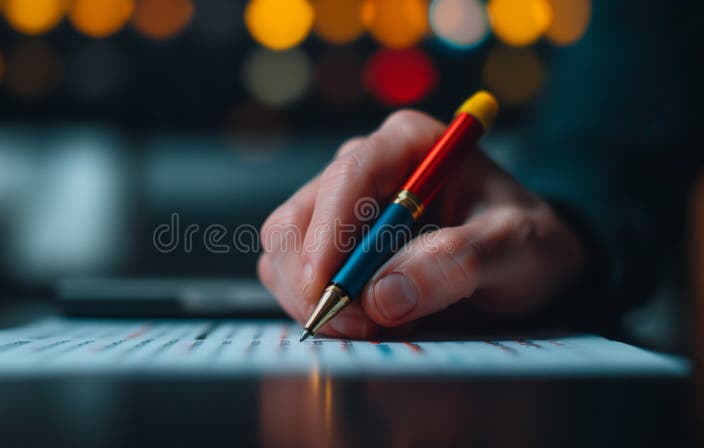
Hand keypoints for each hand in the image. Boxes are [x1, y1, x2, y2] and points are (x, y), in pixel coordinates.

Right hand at [258, 110, 585, 338]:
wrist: (523, 260)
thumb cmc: (523, 240)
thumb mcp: (516, 246)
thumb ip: (459, 262)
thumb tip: (382, 297)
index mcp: (407, 143)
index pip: (349, 176)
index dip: (330, 233)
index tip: (329, 289)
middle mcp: (364, 166)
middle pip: (301, 216)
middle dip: (313, 277)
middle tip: (355, 325)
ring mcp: (340, 205)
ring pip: (283, 246)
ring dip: (307, 295)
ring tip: (364, 326)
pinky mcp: (328, 242)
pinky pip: (289, 271)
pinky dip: (308, 303)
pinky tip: (355, 320)